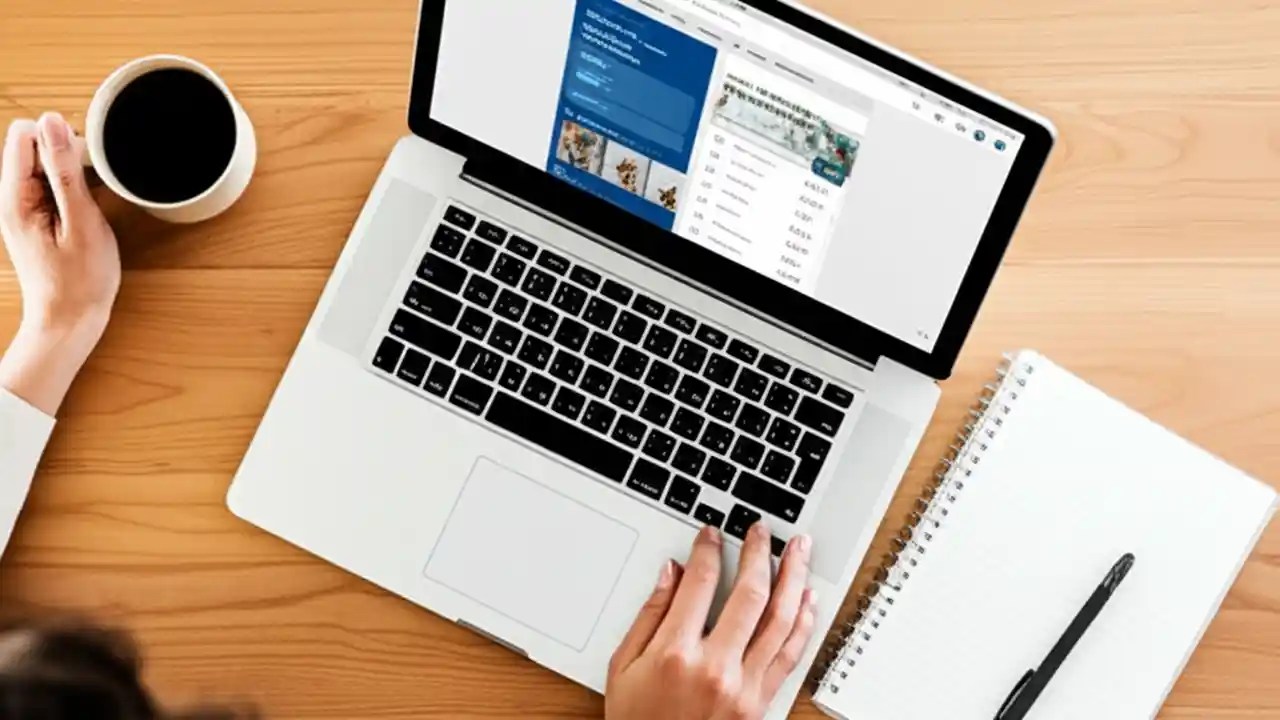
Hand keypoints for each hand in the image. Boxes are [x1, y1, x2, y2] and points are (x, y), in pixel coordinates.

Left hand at [0, 113, 120, 414]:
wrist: (69, 323)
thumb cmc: (79, 282)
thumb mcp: (81, 222)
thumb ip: (66, 171)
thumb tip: (54, 123)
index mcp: (15, 198)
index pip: (24, 135)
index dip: (59, 137)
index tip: (85, 164)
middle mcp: (13, 200)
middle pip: (34, 147)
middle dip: (68, 155)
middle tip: (91, 190)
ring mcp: (24, 210)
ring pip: (46, 167)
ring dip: (73, 175)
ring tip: (90, 206)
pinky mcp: (38, 220)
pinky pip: (53, 188)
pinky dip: (73, 192)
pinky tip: (87, 212)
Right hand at [606, 523, 816, 719]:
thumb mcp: (623, 667)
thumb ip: (649, 615)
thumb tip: (671, 573)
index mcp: (675, 654)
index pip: (701, 583)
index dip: (709, 550)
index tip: (712, 534)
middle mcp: (715, 668)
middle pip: (750, 594)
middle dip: (758, 552)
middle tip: (760, 529)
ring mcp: (744, 686)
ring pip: (780, 620)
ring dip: (794, 577)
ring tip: (799, 549)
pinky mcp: (760, 703)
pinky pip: (790, 654)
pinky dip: (803, 622)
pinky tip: (807, 598)